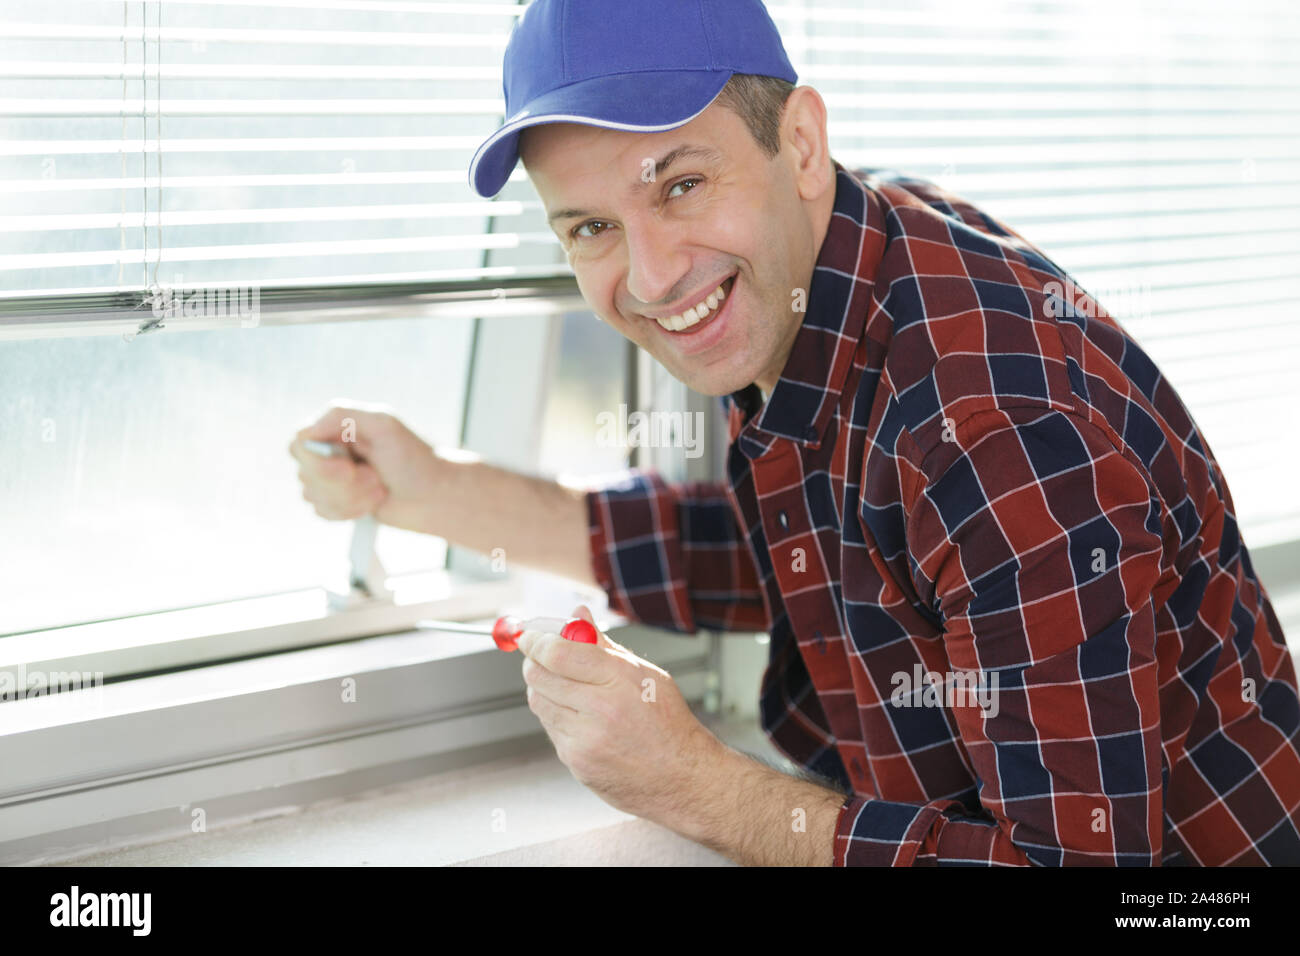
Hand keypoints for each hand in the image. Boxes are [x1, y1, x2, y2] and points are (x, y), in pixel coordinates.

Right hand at [287, 402, 442, 532]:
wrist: (433, 496)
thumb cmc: (414, 458)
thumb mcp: (383, 424)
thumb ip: (341, 416)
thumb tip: (304, 431)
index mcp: (337, 428)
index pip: (300, 445)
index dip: (320, 464)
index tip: (350, 469)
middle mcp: (329, 451)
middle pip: (306, 474)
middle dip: (345, 484)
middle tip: (376, 478)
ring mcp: (330, 478)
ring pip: (313, 497)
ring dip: (352, 498)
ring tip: (379, 489)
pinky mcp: (337, 502)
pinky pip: (323, 512)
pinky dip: (350, 511)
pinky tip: (372, 503)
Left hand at [517, 605, 722, 823]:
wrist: (681, 778)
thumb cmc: (667, 721)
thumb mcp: (644, 673)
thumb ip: (604, 644)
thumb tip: (576, 613)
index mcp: (619, 680)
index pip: (558, 652)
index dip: (537, 640)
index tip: (530, 635)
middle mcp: (600, 710)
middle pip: (538, 675)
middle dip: (534, 661)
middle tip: (539, 656)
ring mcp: (585, 740)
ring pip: (539, 702)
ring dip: (544, 688)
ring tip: (567, 688)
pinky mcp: (576, 763)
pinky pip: (551, 729)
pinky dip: (557, 717)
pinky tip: (581, 718)